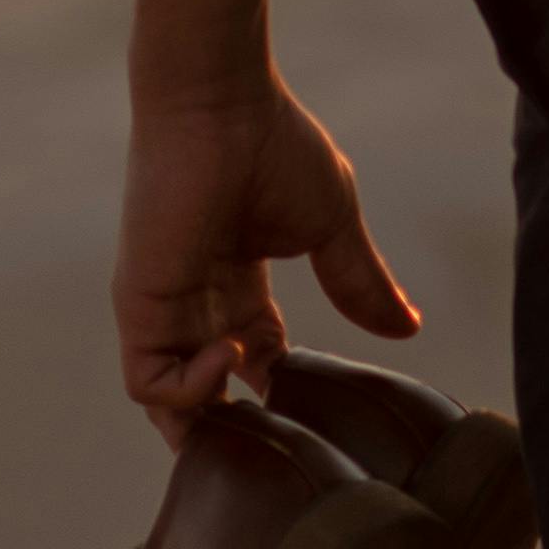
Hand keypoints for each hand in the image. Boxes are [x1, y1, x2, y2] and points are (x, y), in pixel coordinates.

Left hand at [114, 77, 416, 439]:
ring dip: (213, 420)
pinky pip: (148, 383)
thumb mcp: (332, 224)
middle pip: (204, 394)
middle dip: (237, 428)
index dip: (282, 388)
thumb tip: (407, 327)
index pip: (254, 359)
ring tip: (255, 399)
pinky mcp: (141, 305)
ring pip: (169, 404)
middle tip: (276, 443)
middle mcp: (196, 299)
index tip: (316, 399)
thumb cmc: (273, 145)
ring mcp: (164, 306)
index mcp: (237, 279)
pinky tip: (232, 356)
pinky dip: (190, 392)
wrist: (221, 105)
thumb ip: (361, 281)